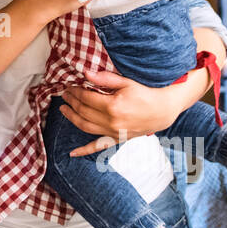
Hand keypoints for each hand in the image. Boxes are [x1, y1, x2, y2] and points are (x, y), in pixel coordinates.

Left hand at [57, 68, 197, 155]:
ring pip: (85, 127)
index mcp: (113, 106)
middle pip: (83, 111)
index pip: (86, 98)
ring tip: (64, 109)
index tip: (70, 86)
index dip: (75, 91)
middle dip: (71, 102)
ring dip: (72, 118)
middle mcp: (111, 122)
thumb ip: (105, 79)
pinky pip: (98, 147)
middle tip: (65, 95)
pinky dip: (84, 151)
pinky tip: (72, 153)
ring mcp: (113, 133)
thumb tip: (85, 74)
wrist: (163, 110)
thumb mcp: (126, 82)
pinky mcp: (117, 139)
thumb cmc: (145, 94)